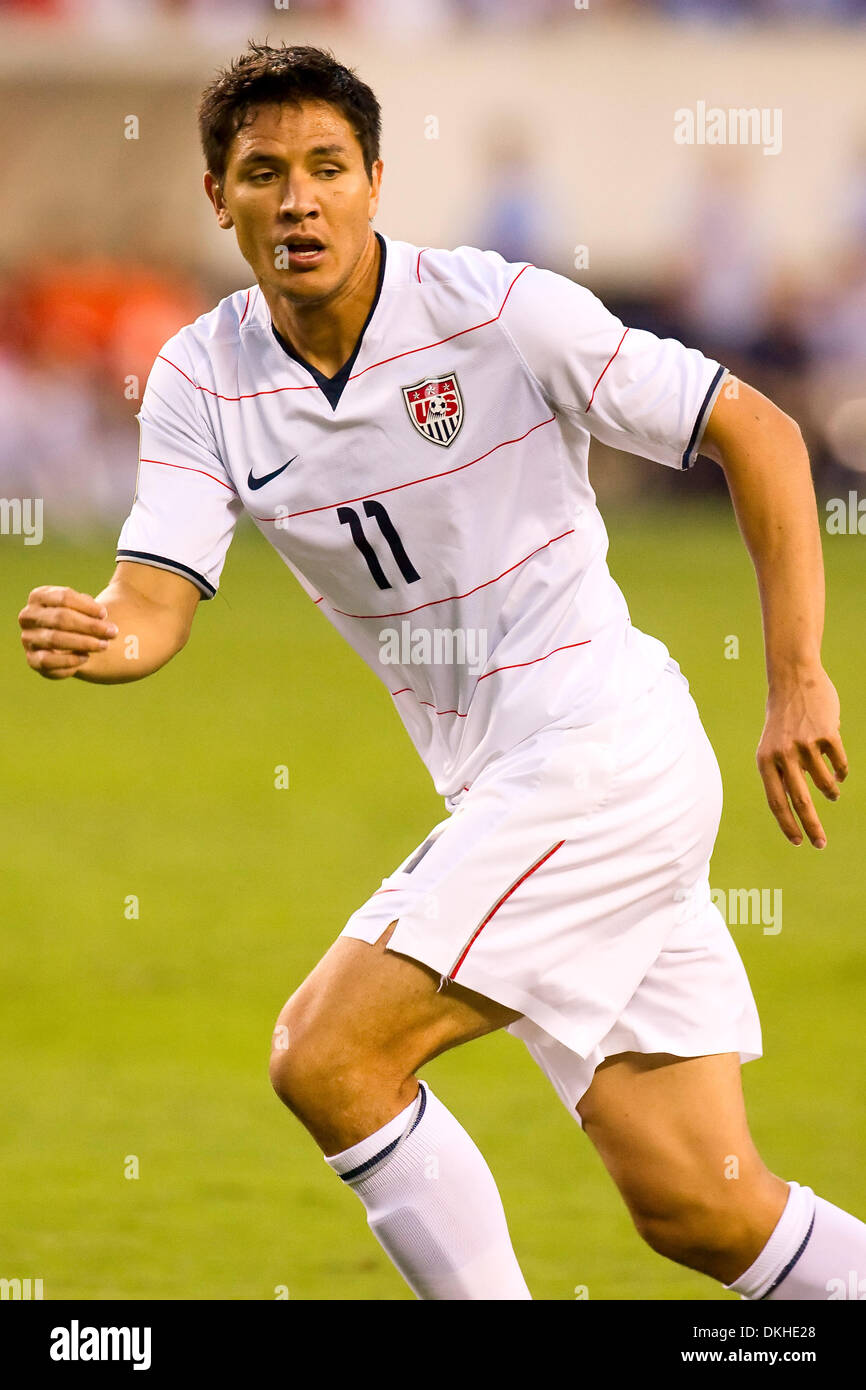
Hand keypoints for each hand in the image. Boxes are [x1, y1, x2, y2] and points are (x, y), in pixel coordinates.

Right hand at [18, 585, 118, 679]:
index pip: (64, 597)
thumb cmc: (79, 618)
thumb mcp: (84, 606)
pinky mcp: (32, 660)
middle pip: (60, 618)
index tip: (105, 613)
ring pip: (54, 639)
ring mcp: (28, 638)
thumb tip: (103, 609)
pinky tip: (86, 658)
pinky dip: (69, 661)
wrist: (70, 642)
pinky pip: (48, 662)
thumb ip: (92, 606)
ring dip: (83, 643)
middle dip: (89, 626)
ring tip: (103, 645)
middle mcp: (28, 616)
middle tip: (112, 632)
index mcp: (38, 597)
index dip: (87, 606)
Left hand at [756, 667, 847, 847]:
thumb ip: (782, 771)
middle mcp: (783, 755)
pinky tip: (840, 774)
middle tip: (820, 844)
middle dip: (811, 826)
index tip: (798, 843)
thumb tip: (800, 804)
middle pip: (800, 801)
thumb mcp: (772, 745)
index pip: (775, 801)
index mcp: (765, 760)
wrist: (794, 679)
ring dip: (830, 793)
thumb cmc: (782, 717)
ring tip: (832, 795)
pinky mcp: (827, 735)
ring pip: (824, 784)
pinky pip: (839, 765)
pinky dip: (841, 773)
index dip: (786, 824)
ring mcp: (805, 745)